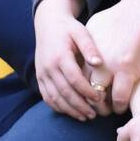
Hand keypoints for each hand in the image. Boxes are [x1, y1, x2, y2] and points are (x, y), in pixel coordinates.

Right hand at [33, 0, 111, 120]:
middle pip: (64, 92)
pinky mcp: (39, 78)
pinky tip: (71, 112)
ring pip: (55, 98)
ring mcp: (42, 74)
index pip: (74, 79)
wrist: (48, 23)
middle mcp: (48, 67)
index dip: (87, 91)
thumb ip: (90, 47)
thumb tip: (98, 63)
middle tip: (94, 114)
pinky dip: (58, 107)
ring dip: (70, 110)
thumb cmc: (69, 28)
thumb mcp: (81, 32)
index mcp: (60, 56)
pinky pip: (47, 97)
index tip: (99, 98)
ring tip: (85, 116)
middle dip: (80, 106)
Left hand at [82, 0, 139, 114]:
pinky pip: (118, 97)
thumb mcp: (104, 22)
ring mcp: (109, 63)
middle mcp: (93, 54)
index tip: (87, 92)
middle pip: (82, 84)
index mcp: (86, 43)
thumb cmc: (135, 15)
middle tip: (93, 108)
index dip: (80, 84)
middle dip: (86, 99)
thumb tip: (92, 53)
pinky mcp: (127, 70)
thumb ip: (94, 38)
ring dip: (101, 107)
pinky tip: (121, 107)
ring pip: (97, 95)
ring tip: (107, 111)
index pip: (76, 70)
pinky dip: (119, 106)